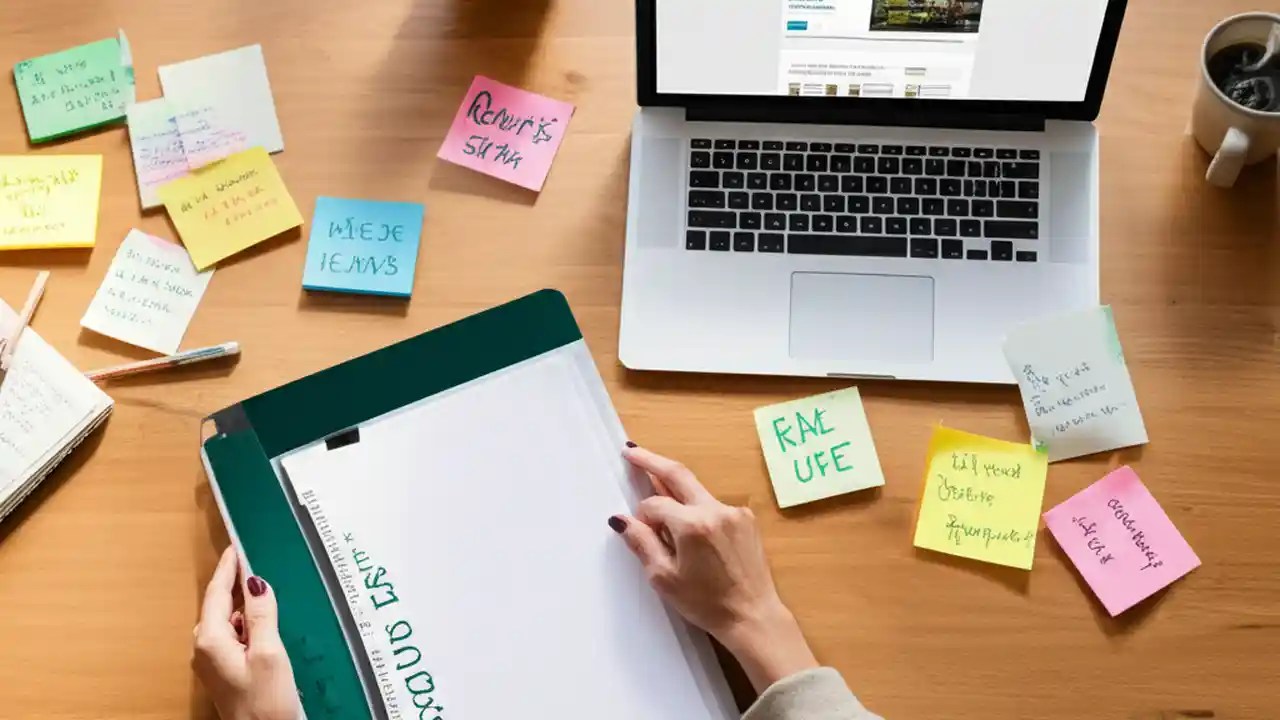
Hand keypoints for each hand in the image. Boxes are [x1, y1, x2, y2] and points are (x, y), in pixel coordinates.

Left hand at [193, 547, 299, 719]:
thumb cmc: (265, 701)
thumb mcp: (269, 652)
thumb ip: (262, 614)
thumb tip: (255, 582)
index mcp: (211, 640)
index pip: (216, 593)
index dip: (228, 568)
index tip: (235, 547)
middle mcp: (204, 648)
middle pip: (219, 605)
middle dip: (235, 584)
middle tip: (252, 560)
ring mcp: (212, 661)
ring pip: (226, 620)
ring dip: (243, 606)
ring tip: (264, 591)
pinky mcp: (223, 671)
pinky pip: (231, 636)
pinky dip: (245, 624)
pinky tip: (263, 623)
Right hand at [611, 445, 818, 691]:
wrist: (752, 615)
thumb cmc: (706, 603)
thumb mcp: (664, 578)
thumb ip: (641, 543)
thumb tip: (620, 519)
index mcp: (693, 525)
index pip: (654, 504)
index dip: (642, 518)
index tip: (641, 533)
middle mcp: (715, 509)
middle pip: (678, 474)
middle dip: (652, 461)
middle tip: (631, 451)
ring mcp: (734, 512)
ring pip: (697, 493)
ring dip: (678, 497)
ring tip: (668, 520)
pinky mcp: (747, 519)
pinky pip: (714, 507)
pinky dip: (699, 512)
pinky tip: (698, 539)